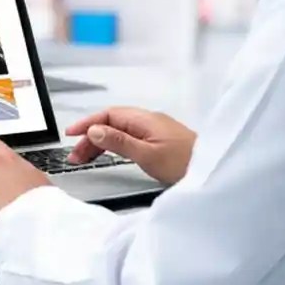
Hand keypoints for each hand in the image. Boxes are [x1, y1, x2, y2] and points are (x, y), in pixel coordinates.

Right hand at [67, 107, 195, 184]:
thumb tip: (95, 130)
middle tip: (76, 156)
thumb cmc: (186, 162)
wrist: (212, 168)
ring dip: (101, 142)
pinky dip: (114, 145)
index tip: (71, 134)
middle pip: (111, 123)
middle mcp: (149, 121)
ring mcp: (154, 130)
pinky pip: (129, 137)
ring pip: (119, 130)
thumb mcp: (147, 155)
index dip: (87, 123)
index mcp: (144, 120)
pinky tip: (110, 154)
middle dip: (90, 137)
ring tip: (86, 158)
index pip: (108, 115)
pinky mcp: (159, 141)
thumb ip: (120, 142)